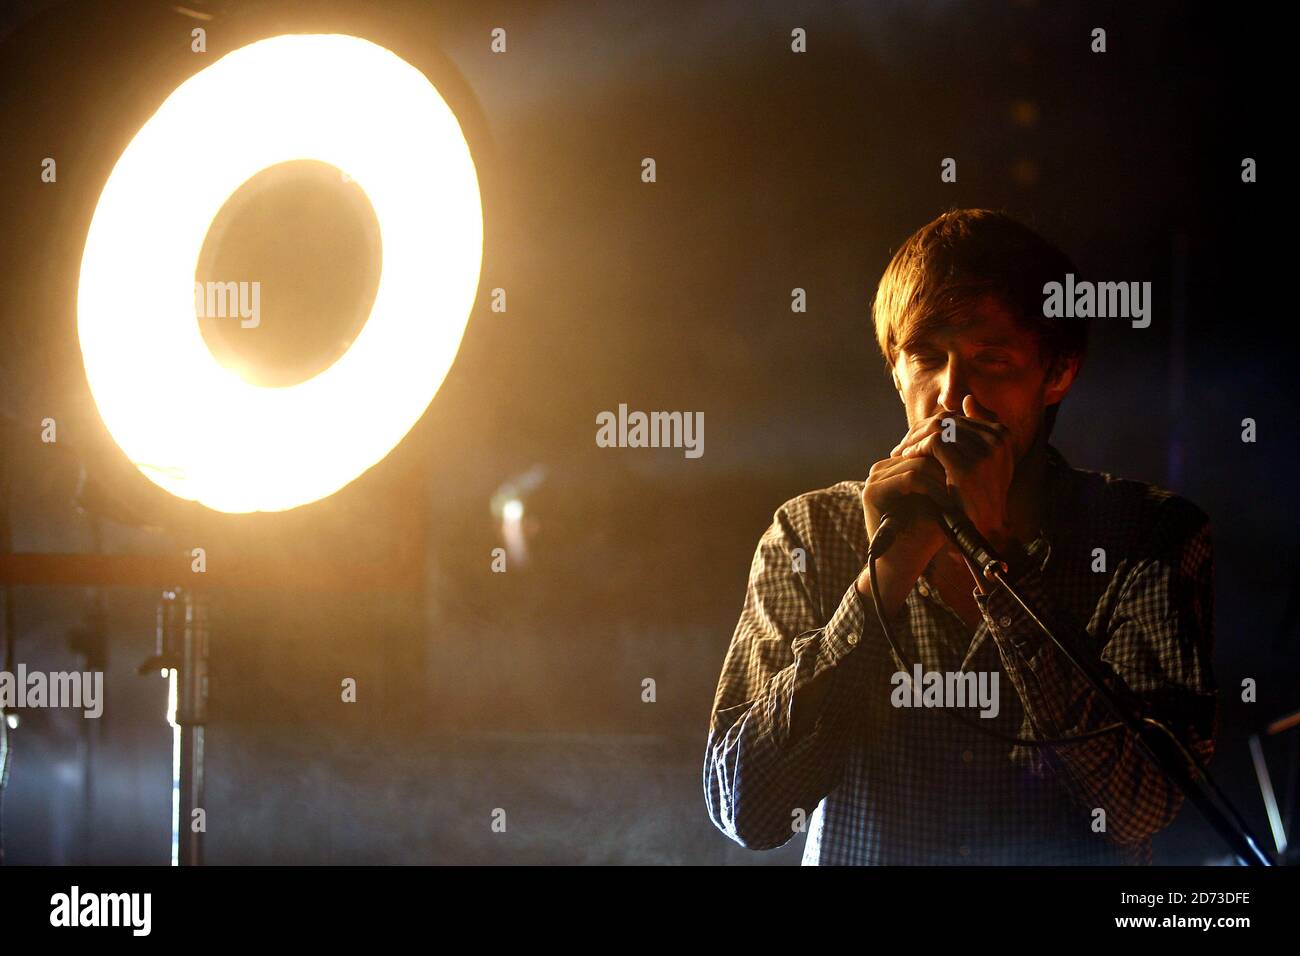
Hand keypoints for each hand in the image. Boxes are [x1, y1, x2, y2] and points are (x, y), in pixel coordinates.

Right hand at [857, 454, 951, 615]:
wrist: (902, 562)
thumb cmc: (924, 533)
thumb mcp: (938, 500)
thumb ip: (944, 478)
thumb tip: (969, 456)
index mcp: (892, 468)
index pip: (924, 450)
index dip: (947, 461)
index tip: (966, 478)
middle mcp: (880, 470)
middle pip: (921, 454)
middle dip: (946, 470)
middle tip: (963, 489)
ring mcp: (874, 479)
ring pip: (918, 464)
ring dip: (941, 481)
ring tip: (955, 499)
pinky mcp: (872, 492)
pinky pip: (910, 479)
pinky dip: (932, 490)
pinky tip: (946, 503)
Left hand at [890, 394, 1014, 545]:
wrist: (986, 531)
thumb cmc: (981, 497)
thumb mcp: (986, 461)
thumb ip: (978, 431)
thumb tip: (967, 399)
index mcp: (1003, 435)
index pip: (960, 415)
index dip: (935, 424)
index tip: (918, 436)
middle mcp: (997, 440)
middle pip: (948, 420)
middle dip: (921, 430)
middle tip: (903, 444)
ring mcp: (984, 453)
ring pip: (938, 429)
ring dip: (914, 439)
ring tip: (901, 452)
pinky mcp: (967, 467)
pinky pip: (934, 444)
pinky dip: (916, 449)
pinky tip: (906, 458)